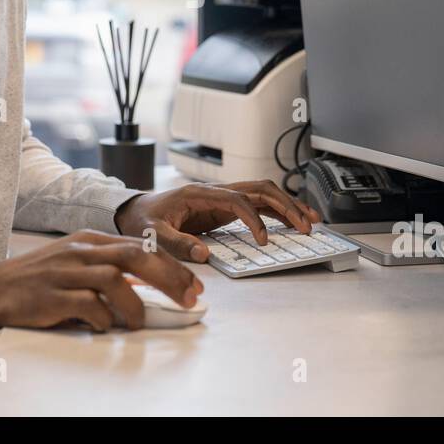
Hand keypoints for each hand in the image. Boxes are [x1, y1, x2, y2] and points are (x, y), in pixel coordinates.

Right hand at [0, 229, 203, 332]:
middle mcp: (79, 250)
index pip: (140, 246)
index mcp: (88, 239)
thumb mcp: (74, 262)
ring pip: (113, 279)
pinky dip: (103, 318)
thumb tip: (146, 289)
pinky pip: (88, 305)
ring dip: (135, 304)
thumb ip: (106, 268)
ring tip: (139, 322)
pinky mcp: (50, 295)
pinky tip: (105, 326)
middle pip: (134, 256)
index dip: (172, 265)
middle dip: (169, 277)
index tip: (194, 284)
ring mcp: (64, 271)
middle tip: (188, 298)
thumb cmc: (37, 279)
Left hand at [113, 180, 321, 262]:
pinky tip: (292, 222)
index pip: (238, 199)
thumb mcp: (152, 234)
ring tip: (310, 221)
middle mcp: (215, 192)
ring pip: (264, 194)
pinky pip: (257, 205)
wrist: (133, 211)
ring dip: (288, 205)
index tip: (263, 240)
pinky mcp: (224, 208)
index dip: (254, 218)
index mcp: (199, 193)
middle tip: (306, 225)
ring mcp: (222, 198)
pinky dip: (277, 212)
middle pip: (260, 189)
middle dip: (286, 205)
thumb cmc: (142, 219)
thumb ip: (175, 243)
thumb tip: (202, 254)